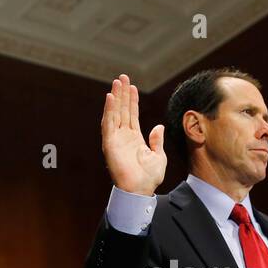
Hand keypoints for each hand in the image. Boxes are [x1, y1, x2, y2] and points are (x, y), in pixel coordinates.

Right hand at [101, 74, 164, 195]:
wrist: (140, 190)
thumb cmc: (149, 178)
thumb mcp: (159, 156)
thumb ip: (157, 141)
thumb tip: (158, 127)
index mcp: (135, 138)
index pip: (132, 114)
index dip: (132, 100)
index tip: (132, 86)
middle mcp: (124, 136)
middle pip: (122, 110)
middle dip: (122, 93)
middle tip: (122, 77)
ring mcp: (116, 139)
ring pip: (115, 113)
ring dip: (115, 97)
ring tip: (117, 82)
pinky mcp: (110, 143)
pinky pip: (108, 123)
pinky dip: (108, 110)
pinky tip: (110, 97)